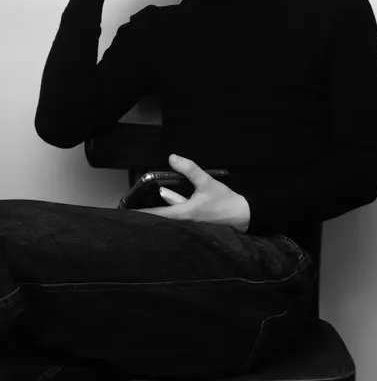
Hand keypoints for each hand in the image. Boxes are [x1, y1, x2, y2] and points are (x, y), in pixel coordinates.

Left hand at [136, 155, 250, 232]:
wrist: (243, 216)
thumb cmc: (224, 201)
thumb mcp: (206, 182)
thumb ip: (189, 169)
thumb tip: (172, 157)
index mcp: (183, 215)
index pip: (156, 216)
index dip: (141, 214)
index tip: (126, 214)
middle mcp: (183, 223)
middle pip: (159, 218)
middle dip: (146, 212)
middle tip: (130, 207)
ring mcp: (189, 225)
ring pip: (169, 214)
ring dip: (159, 207)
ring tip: (143, 200)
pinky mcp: (195, 223)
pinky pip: (178, 213)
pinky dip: (171, 205)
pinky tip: (165, 194)